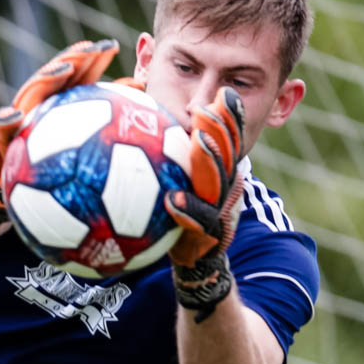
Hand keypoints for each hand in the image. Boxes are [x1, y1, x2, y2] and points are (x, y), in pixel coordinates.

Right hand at [0, 38, 120, 229]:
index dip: (92, 60)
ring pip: (30, 94)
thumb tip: (140, 108)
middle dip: (72, 60)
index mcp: (58, 108)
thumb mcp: (78, 156)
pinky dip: (4, 121)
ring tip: (64, 71)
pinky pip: (0, 130)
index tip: (112, 47)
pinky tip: (13, 116)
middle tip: (91, 50)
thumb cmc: (50, 176)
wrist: (11, 195)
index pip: (77, 78)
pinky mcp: (1, 141)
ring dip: (46, 79)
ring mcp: (18, 121)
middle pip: (55, 77)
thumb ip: (107, 128)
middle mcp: (38, 108)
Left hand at [163, 87, 246, 320]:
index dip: (230, 118)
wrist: (196, 270)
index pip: (227, 142)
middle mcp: (225, 193)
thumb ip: (164, 162)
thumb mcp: (171, 189)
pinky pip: (201, 223)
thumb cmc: (177, 225)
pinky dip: (189, 209)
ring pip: (219, 185)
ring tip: (199, 141)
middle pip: (229, 156)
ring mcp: (220, 216)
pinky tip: (173, 199)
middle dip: (225, 130)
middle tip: (213, 106)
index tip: (223, 92)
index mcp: (219, 177)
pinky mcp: (209, 241)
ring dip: (211, 161)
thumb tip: (133, 129)